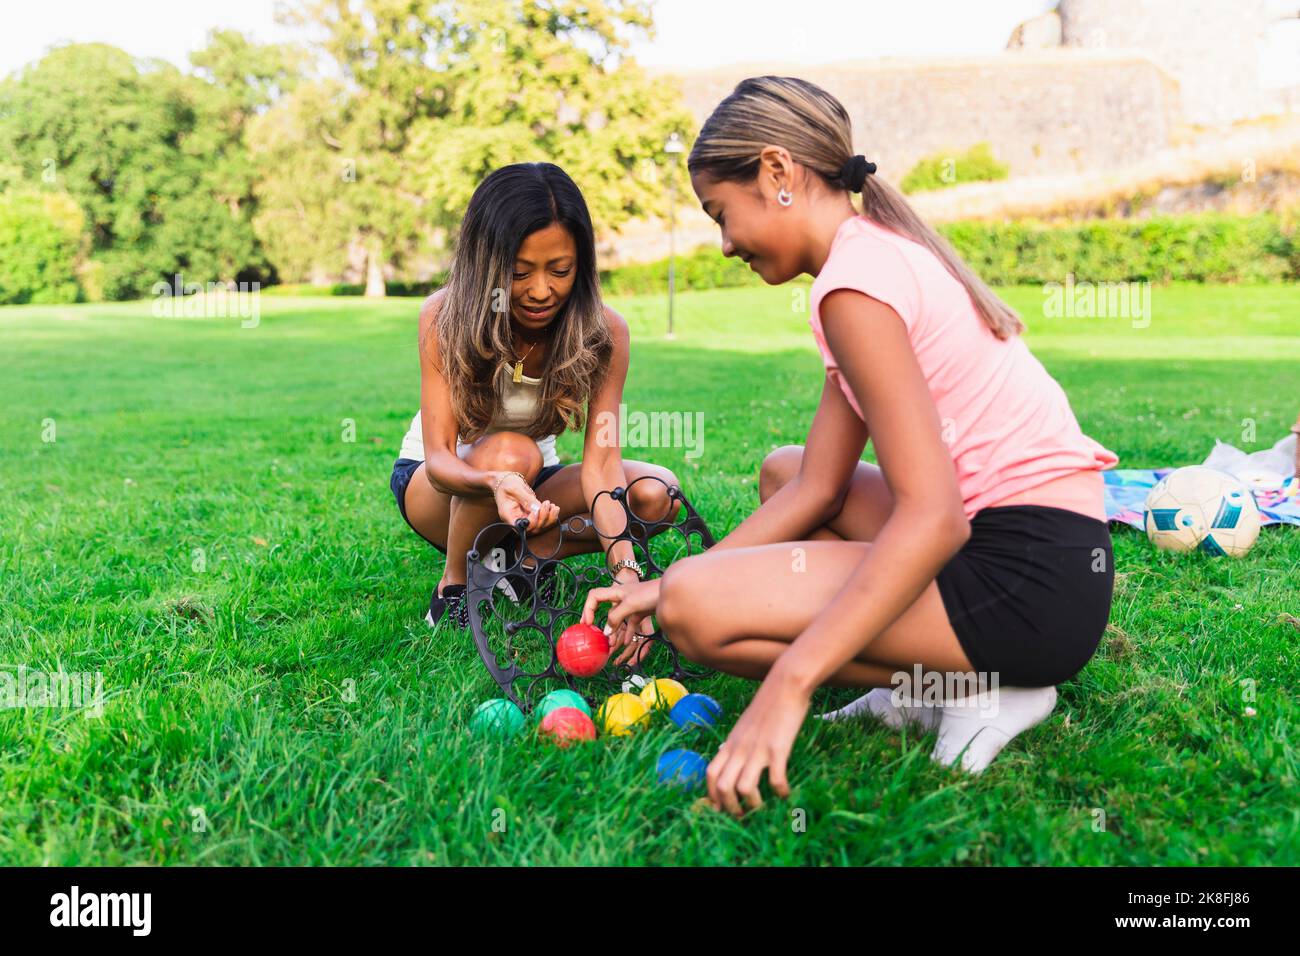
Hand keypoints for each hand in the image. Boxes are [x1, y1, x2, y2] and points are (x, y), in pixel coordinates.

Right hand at [493, 472, 557, 532]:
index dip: (530, 523)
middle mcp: (516, 520)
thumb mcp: (515, 488)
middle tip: (546, 503)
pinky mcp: (531, 515)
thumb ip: (526, 499)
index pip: (520, 527)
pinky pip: (543, 520)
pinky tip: (553, 507)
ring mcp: (524, 518)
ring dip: (549, 518)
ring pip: (540, 526)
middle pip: (532, 529)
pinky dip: (550, 515)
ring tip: (553, 506)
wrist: (506, 481)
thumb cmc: (507, 483)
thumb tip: (538, 509)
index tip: (535, 511)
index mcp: (508, 515)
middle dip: (542, 518)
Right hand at [582, 577, 659, 664]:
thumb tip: (606, 632)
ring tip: (611, 646)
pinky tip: (626, 643)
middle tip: (595, 637)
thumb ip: (616, 617)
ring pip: (618, 621)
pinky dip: (627, 633)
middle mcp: (621, 599)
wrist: (672, 590)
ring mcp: (631, 605)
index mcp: (615, 593)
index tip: (588, 624)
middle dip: (600, 624)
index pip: (594, 596)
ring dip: (614, 633)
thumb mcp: (630, 604)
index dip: (588, 609)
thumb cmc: (650, 592)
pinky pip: (630, 624)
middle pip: (606, 611)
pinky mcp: (641, 611)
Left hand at [707, 664, 809, 816]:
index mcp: (730, 743)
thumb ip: (735, 741)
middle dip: (730, 808)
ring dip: (753, 804)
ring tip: (763, 808)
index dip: (712, 796)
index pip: (710, 774)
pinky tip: (785, 794)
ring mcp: (758, 749)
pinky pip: (775, 779)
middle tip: (742, 816)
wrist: (784, 684)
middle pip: (723, 787)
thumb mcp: (743, 725)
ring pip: (744, 788)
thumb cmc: (767, 705)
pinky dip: (780, 792)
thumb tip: (725, 751)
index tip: (721, 809)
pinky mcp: (778, 748)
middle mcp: (739, 748)